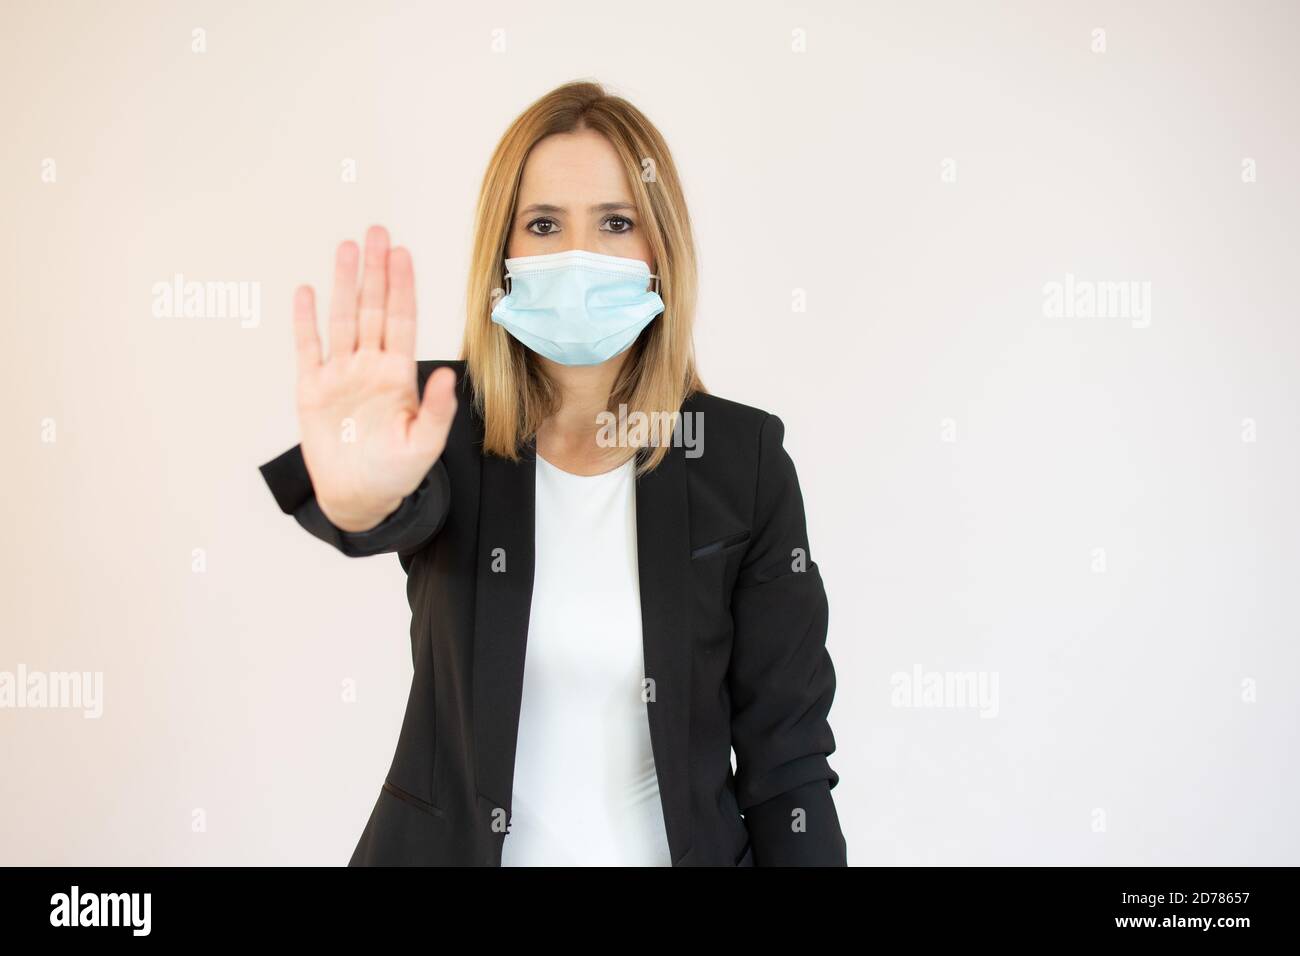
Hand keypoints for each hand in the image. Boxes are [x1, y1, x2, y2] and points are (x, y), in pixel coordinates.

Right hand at [291, 225, 456, 531]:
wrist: (359, 496)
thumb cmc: (396, 473)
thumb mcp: (424, 445)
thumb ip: (437, 411)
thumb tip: (447, 375)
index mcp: (399, 376)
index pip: (401, 321)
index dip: (402, 287)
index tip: (403, 254)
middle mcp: (370, 366)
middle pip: (372, 308)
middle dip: (375, 271)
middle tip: (377, 232)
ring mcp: (341, 374)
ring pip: (342, 319)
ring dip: (344, 284)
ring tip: (347, 248)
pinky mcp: (312, 389)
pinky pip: (307, 348)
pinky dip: (306, 320)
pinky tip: (307, 291)